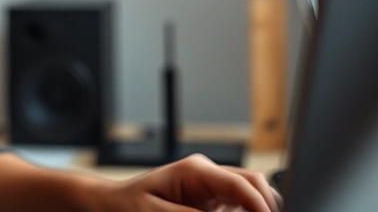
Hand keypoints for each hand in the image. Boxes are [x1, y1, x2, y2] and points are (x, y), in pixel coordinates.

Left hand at [92, 155, 280, 211]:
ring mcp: (212, 186)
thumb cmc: (126, 206)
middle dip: (267, 206)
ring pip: (252, 194)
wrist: (110, 204)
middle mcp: (208, 173)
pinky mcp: (211, 201)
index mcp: (195, 170)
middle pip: (255, 184)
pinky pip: (240, 206)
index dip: (262, 205)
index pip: (243, 184)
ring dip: (259, 208)